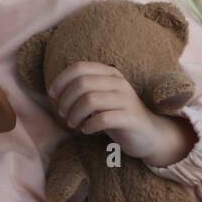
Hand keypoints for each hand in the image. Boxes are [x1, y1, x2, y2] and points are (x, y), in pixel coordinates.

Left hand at [49, 62, 194, 163]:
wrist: (149, 134)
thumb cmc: (117, 115)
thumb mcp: (100, 98)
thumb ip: (82, 90)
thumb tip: (54, 91)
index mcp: (109, 73)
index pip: (79, 67)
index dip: (61, 80)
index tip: (53, 96)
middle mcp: (118, 83)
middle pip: (82, 83)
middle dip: (66, 100)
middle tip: (63, 115)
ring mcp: (126, 100)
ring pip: (90, 100)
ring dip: (75, 114)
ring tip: (73, 124)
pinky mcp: (130, 118)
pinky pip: (103, 118)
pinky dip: (89, 125)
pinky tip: (86, 130)